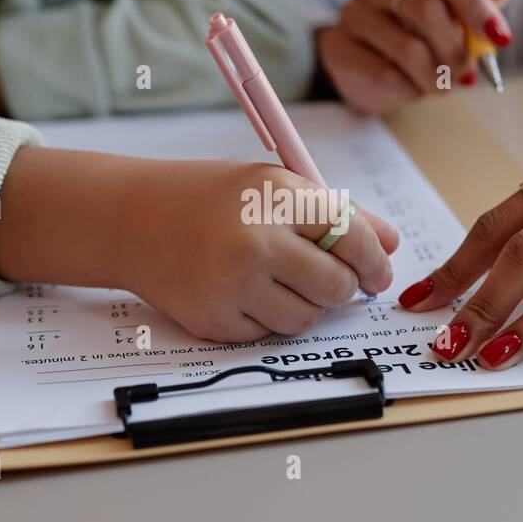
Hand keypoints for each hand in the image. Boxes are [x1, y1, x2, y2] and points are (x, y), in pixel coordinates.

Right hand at [122, 159, 399, 341]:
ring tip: (280, 280)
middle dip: (342, 288)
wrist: (132, 219)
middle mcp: (256, 242)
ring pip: (306, 319)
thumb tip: (391, 244)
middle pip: (336, 287)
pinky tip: (245, 291)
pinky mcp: (215, 321)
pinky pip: (268, 334)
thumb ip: (336, 214)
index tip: (378, 273)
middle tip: (330, 280)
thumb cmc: (211, 198)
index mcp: (276, 197)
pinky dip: (267, 318)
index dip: (374, 261)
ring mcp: (233, 286)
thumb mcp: (273, 187)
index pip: (351, 238)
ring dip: (306, 306)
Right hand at [319, 0, 511, 114]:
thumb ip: (477, 0)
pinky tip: (415, 89)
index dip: (472, 1)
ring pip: (407, 49)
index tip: (499, 36)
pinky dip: (411, 89)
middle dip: (457, 48)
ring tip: (445, 86)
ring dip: (436, 76)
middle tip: (469, 74)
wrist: (364, 65)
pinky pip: (386, 74)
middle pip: (425, 9)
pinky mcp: (340, 48)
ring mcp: (353, 12)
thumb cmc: (416, 33)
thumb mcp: (452, 13)